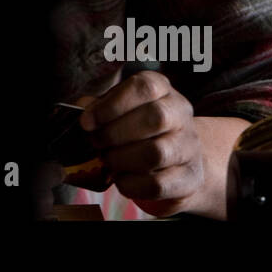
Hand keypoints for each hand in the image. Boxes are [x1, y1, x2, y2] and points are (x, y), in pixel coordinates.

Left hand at [79, 71, 203, 216]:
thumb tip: (82, 110)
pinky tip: (121, 179)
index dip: (111, 105)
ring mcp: (189, 147)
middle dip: (115, 134)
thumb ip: (101, 107)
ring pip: (156, 153)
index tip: (87, 122)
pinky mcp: (189, 178)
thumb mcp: (121, 109)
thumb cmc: (139, 128)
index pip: (144, 87)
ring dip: (121, 160)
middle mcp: (180, 114)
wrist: (179, 158)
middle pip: (155, 118)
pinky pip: (158, 184)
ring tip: (108, 161)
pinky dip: (131, 184)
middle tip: (96, 143)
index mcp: (162, 90)